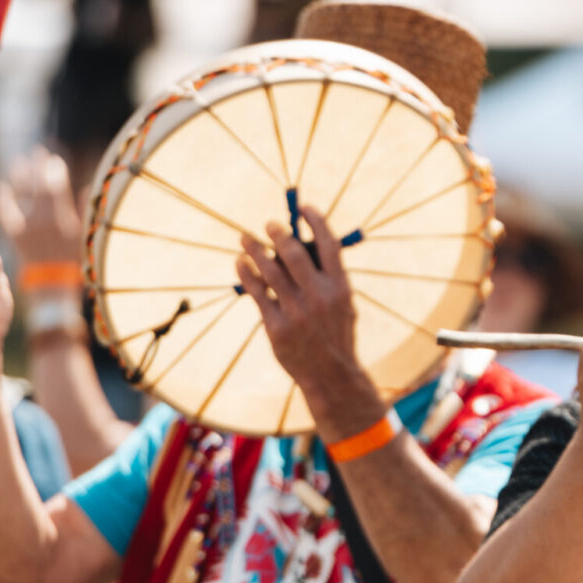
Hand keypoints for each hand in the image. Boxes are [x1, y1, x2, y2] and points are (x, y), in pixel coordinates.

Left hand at [0, 147, 84, 266]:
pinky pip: (6, 212)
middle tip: (38, 152)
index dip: (54, 170)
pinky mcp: (15, 235)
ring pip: (23, 195)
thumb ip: (84, 210)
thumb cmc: (75, 263)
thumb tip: (89, 186)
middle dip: (38, 167)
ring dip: (21, 178)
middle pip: (38, 186)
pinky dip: (3, 200)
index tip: (55, 159)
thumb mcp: (86, 236)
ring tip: (21, 163)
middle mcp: (43, 220)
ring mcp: (27, 226)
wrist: (54, 285)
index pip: (56, 186)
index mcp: (62, 219)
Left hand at [236, 208, 376, 420]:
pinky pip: (256, 292)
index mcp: (341, 287)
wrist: (331, 375)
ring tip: (244, 239)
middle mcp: (319, 296)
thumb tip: (301, 243)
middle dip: (279, 233)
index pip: (329, 244)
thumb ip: (326, 277)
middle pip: (294, 253)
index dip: (316, 221)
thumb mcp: (343, 304)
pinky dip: (246, 273)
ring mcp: (297, 311)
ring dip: (254, 249)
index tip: (303, 208)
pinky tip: (240, 263)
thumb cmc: (335, 334)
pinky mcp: (277, 325)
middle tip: (268, 224)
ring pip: (269, 270)